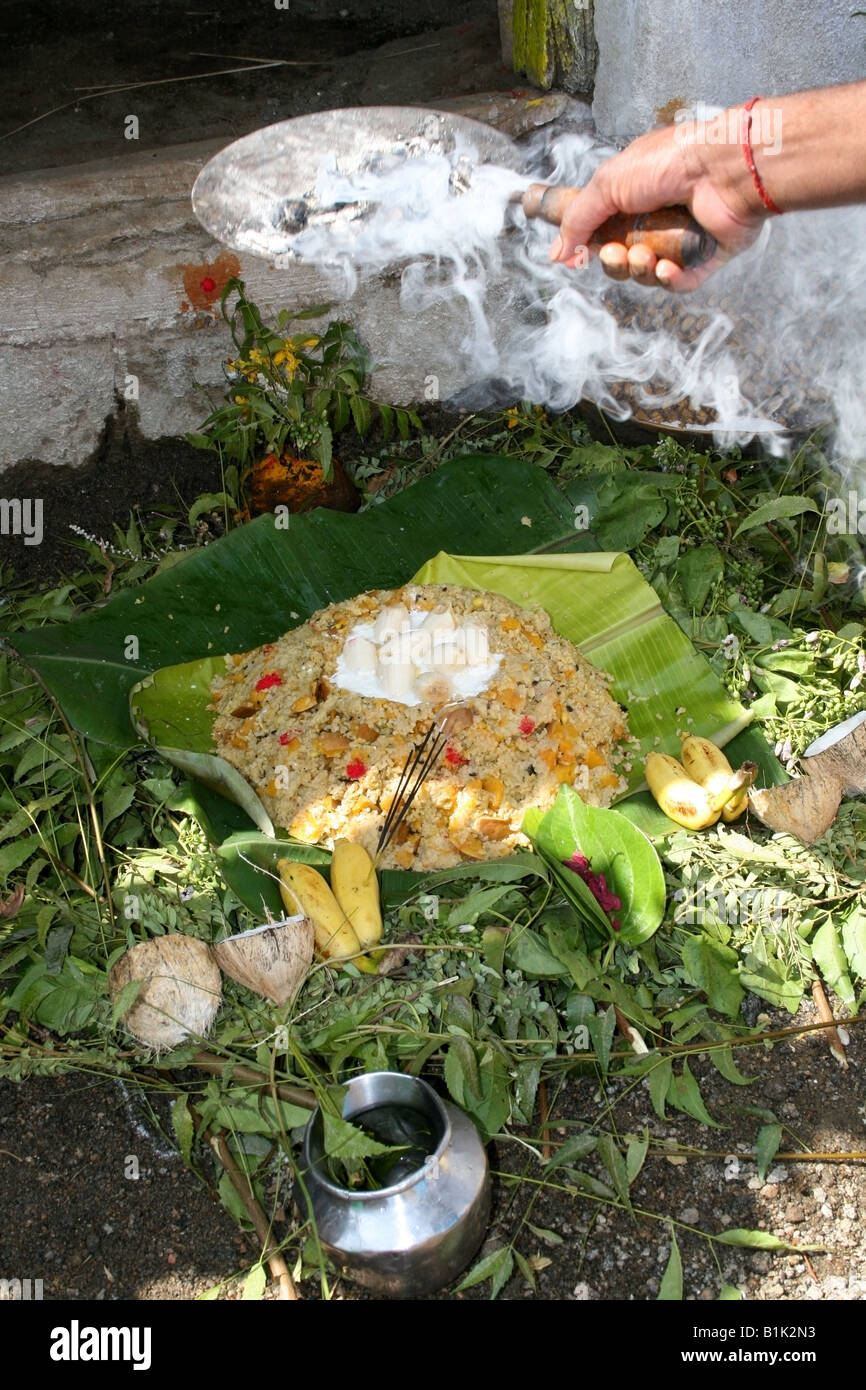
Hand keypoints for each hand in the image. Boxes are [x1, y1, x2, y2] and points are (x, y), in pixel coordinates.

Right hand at [549, 121, 767, 291]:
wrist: (722, 169)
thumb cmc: (668, 164)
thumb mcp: (608, 183)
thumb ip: (578, 219)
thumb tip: (557, 254)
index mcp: (634, 195)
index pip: (603, 230)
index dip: (589, 246)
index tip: (575, 256)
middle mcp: (657, 217)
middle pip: (622, 259)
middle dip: (614, 263)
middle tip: (615, 253)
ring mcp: (681, 239)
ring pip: (649, 274)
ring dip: (639, 270)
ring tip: (644, 256)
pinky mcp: (706, 257)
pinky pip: (681, 282)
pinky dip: (670, 280)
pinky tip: (666, 269)